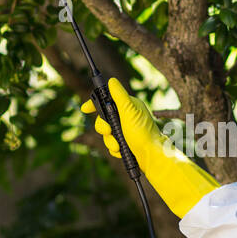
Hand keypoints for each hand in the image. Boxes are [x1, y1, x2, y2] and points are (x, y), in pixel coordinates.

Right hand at [80, 77, 219, 217]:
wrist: (151, 156)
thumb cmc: (143, 133)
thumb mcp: (130, 111)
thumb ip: (119, 96)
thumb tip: (112, 81)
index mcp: (128, 106)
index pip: (107, 100)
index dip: (95, 104)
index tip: (85, 108)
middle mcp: (126, 117)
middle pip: (103, 119)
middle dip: (103, 127)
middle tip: (108, 131)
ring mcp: (125, 130)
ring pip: (106, 134)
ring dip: (110, 141)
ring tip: (118, 145)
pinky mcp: (124, 143)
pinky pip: (111, 145)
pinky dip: (115, 149)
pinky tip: (122, 150)